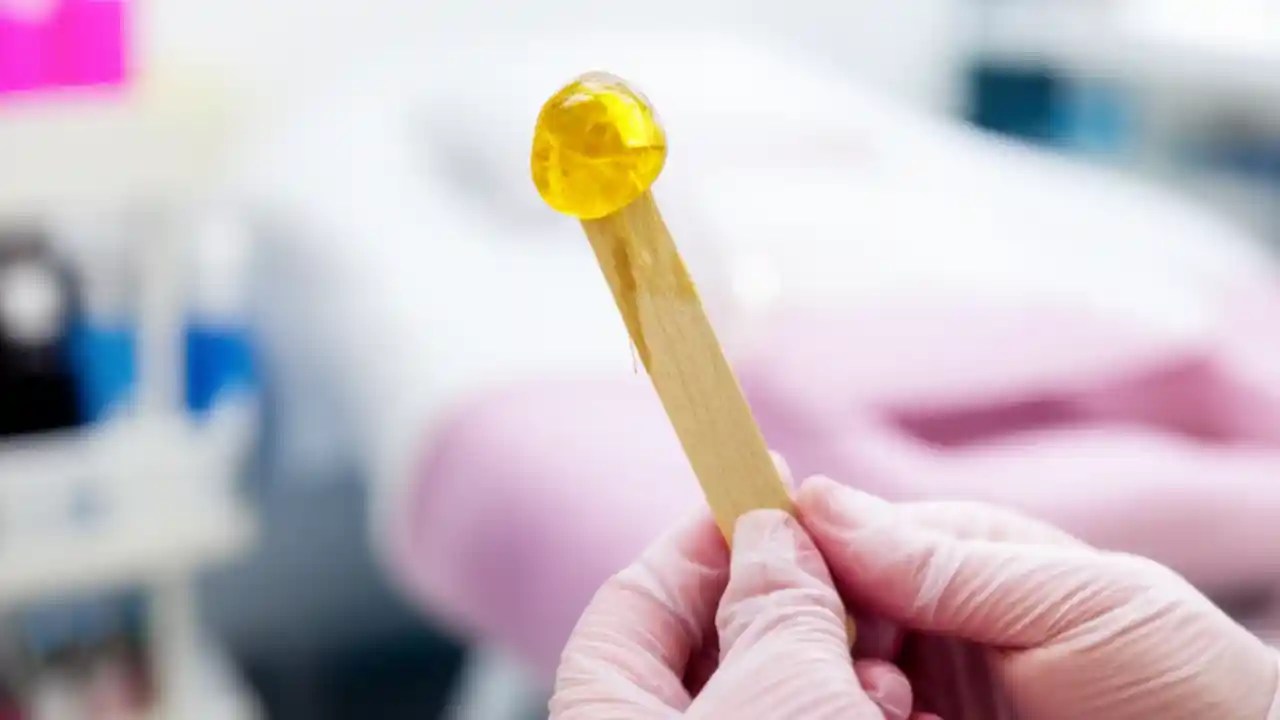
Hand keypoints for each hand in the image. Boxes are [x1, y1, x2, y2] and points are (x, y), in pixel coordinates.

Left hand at [550, 510, 938, 718]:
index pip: (634, 604)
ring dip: (825, 666)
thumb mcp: (786, 696)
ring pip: (760, 699)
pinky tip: (888, 709)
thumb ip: (775, 602)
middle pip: (702, 650)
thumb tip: (768, 532)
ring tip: (879, 673)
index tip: (755, 483)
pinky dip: (837, 713)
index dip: (697, 537)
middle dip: (779, 604)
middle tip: (837, 575)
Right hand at [795, 476, 1279, 719]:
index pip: (846, 538)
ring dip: (851, 693)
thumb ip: (941, 562)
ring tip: (902, 714)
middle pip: (832, 611)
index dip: (808, 560)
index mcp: (958, 554)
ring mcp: (931, 681)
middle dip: (833, 642)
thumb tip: (814, 499)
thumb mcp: (1066, 604)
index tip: (785, 591)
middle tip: (879, 685)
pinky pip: (871, 719)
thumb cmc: (1176, 677)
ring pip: (840, 673)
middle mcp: (933, 614)